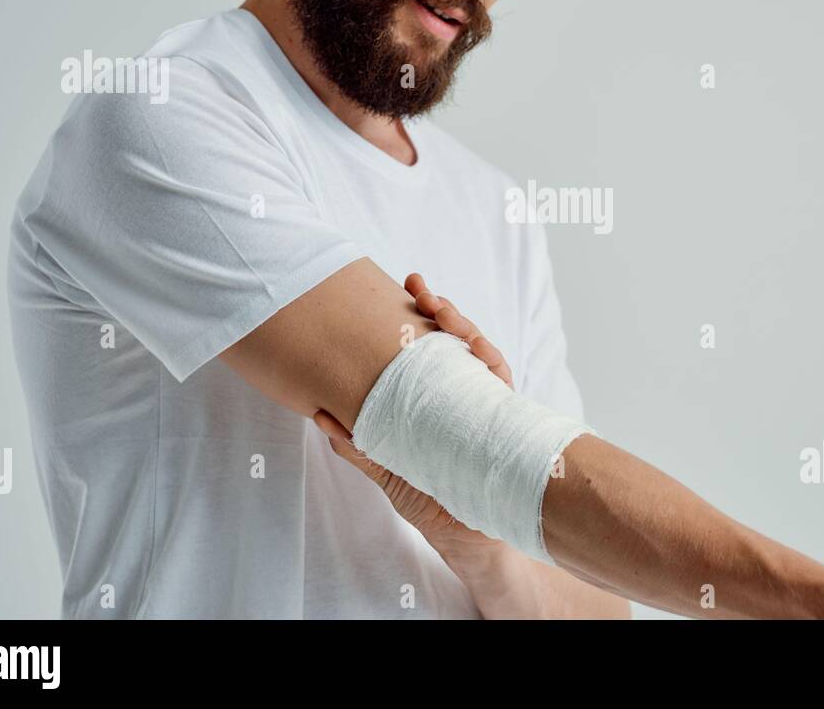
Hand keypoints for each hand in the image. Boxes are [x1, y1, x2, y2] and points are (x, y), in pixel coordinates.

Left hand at [311, 273, 511, 552]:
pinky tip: (475, 345)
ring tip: (439, 306)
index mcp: (430, 401)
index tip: (394, 295)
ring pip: (477, 349)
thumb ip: (359, 444)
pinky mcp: (504, 412)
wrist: (470, 538)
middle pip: (452, 340)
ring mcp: (484, 400)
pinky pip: (499, 377)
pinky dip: (489, 358)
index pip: (421, 352)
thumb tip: (319, 416)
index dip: (410, 321)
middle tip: (417, 285)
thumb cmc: (430, 500)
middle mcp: (459, 394)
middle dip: (437, 307)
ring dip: (461, 323)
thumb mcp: (387, 469)